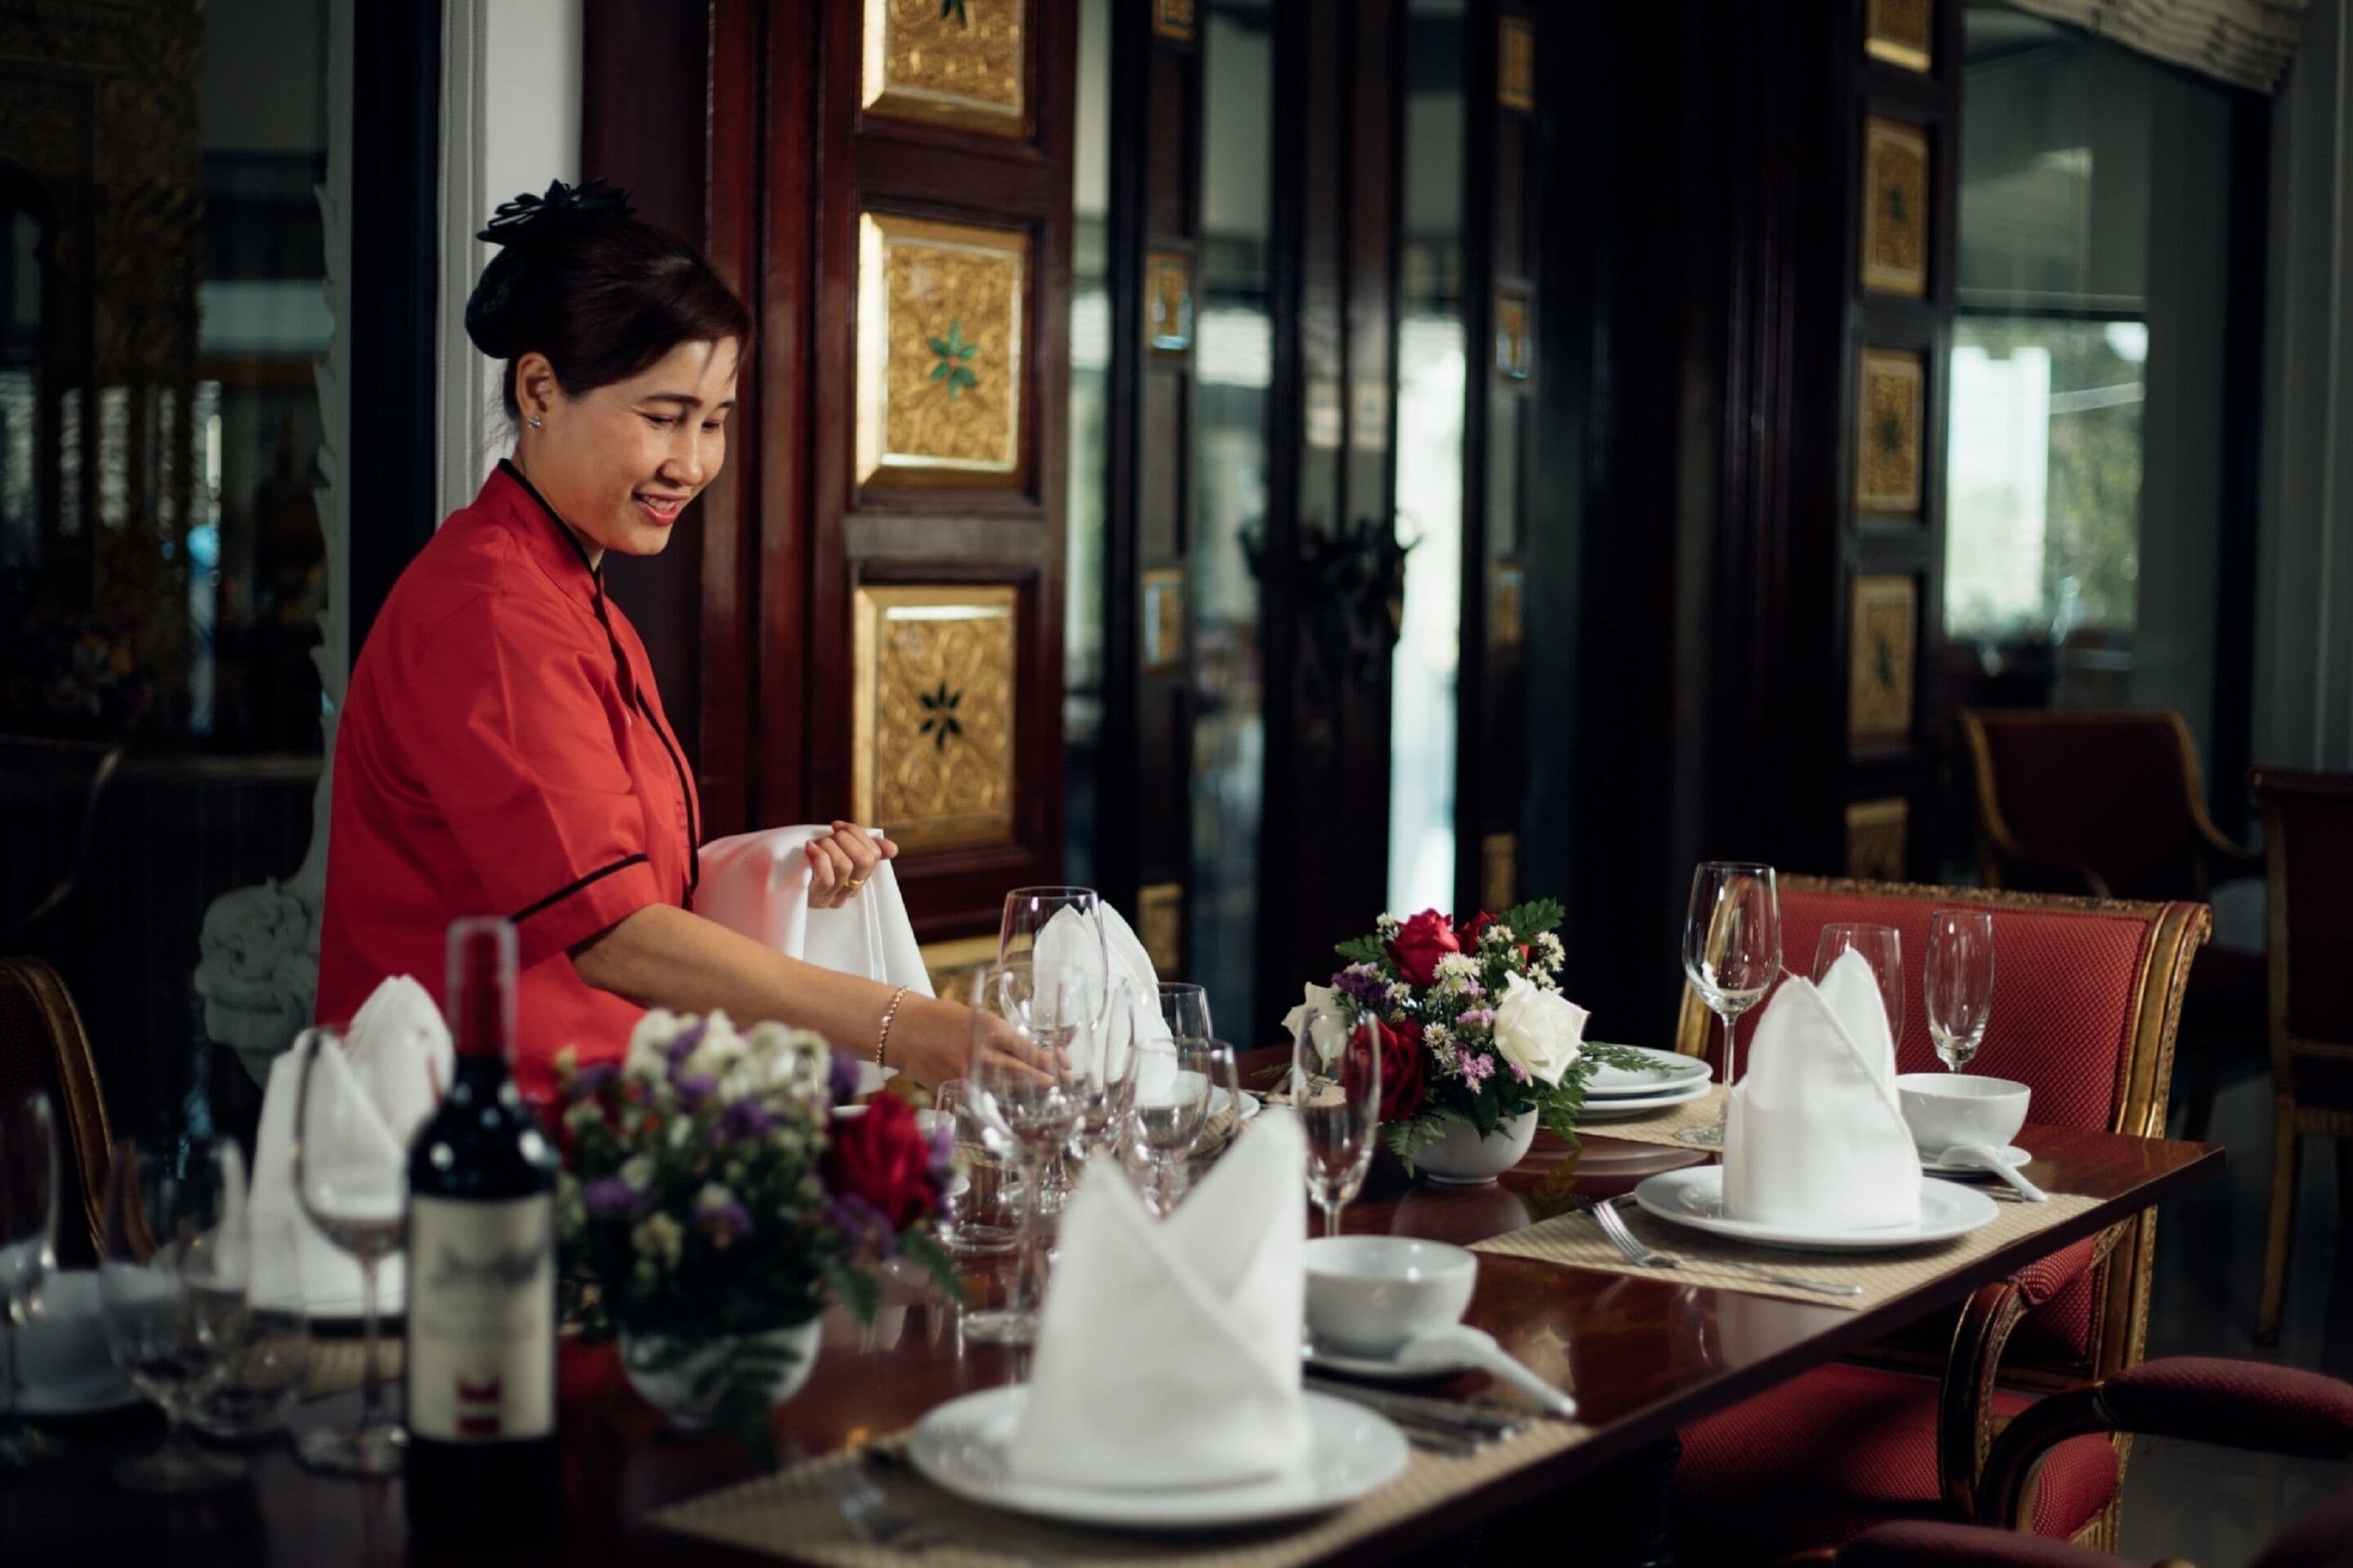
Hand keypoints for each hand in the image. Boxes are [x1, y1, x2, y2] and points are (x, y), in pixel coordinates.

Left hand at [805, 821, 898, 908]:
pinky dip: (819, 857)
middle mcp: (847, 892)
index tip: (838, 826)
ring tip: (816, 844)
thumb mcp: (835, 850)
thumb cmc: (807, 860)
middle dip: (846, 839)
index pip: (873, 855)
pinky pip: (827, 876)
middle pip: (864, 860)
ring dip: (829, 846)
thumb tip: (893, 849)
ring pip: (845, 866)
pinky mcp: (814, 898)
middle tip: (829, 834)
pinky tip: (809, 849)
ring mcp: (831, 897)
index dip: (858, 834)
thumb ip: (862, 847)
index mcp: (857, 880)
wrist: (772, 875)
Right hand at [884, 994, 1053, 1088]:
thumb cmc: (943, 1018)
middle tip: (1064, 1086)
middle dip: (1046, 1081)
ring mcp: (966, 1077)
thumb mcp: (979, 1017)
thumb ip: (1004, 1035)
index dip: (1050, 1060)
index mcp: (989, 1030)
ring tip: (1046, 1097)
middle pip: (1021, 1073)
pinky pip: (984, 1099)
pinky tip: (1014, 1105)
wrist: (903, 1031)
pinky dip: (1000, 1101)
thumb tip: (1035, 1054)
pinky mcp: (954, 1091)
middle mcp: (980, 1055)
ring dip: (1028, 1094)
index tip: (1066, 1065)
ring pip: (1005, 1090)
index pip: (1028, 1049)